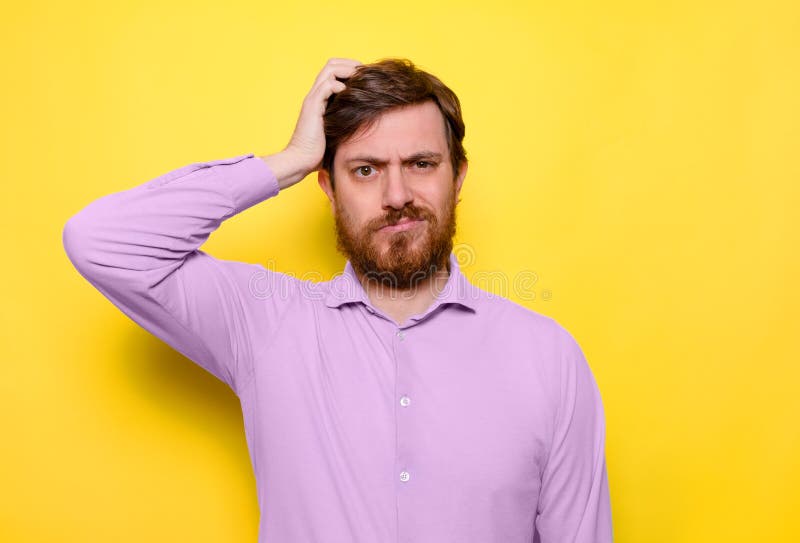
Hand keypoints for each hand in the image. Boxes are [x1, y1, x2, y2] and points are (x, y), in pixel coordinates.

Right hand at [260, 57, 361, 189]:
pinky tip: (349, 95)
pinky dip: (339, 86)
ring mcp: (313, 100)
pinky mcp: (312, 107)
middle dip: (350, 64)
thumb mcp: (337, 132)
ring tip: (360, 79)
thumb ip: (346, 122)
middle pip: (331, 64)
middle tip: (365, 73)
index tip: (365, 77)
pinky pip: (326, 86)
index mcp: (320, 99)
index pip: (333, 71)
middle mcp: (315, 95)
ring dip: (347, 70)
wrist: (301, 161)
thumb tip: (367, 122)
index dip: (350, 69)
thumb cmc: (319, 152)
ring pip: (329, 70)